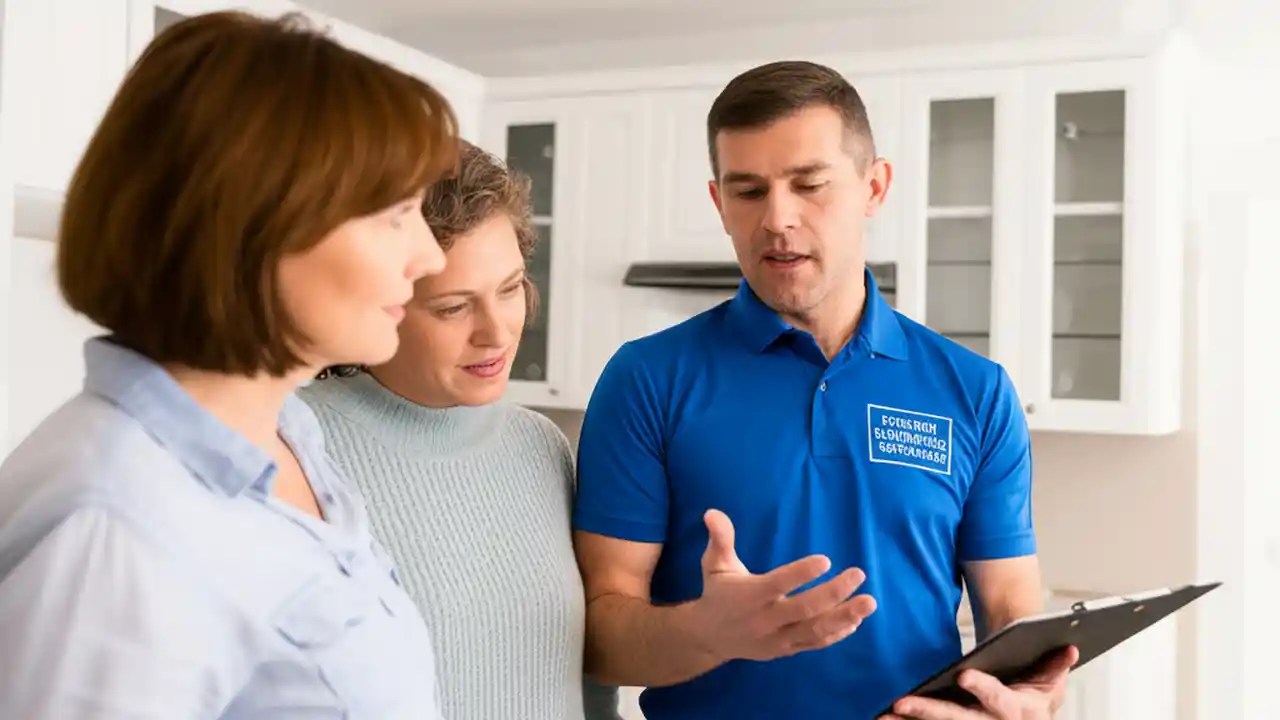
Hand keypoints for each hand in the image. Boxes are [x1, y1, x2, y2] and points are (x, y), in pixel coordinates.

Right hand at [688, 509, 876, 663]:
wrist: (709, 637)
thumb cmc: (717, 592)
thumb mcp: (714, 564)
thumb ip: (719, 538)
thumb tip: (712, 512)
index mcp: (750, 595)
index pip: (778, 584)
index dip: (801, 573)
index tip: (826, 560)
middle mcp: (765, 619)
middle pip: (804, 609)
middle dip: (834, 593)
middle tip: (858, 574)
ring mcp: (777, 638)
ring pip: (815, 630)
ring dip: (844, 617)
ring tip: (869, 602)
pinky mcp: (785, 650)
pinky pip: (814, 644)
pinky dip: (836, 634)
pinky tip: (855, 621)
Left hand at [881, 645, 1079, 719]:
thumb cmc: (1036, 698)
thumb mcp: (1050, 682)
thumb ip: (1055, 665)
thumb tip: (1068, 647)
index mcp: (1018, 710)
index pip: (998, 699)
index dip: (982, 688)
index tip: (963, 675)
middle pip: (957, 719)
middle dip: (929, 712)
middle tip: (901, 704)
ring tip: (884, 715)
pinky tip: (885, 719)